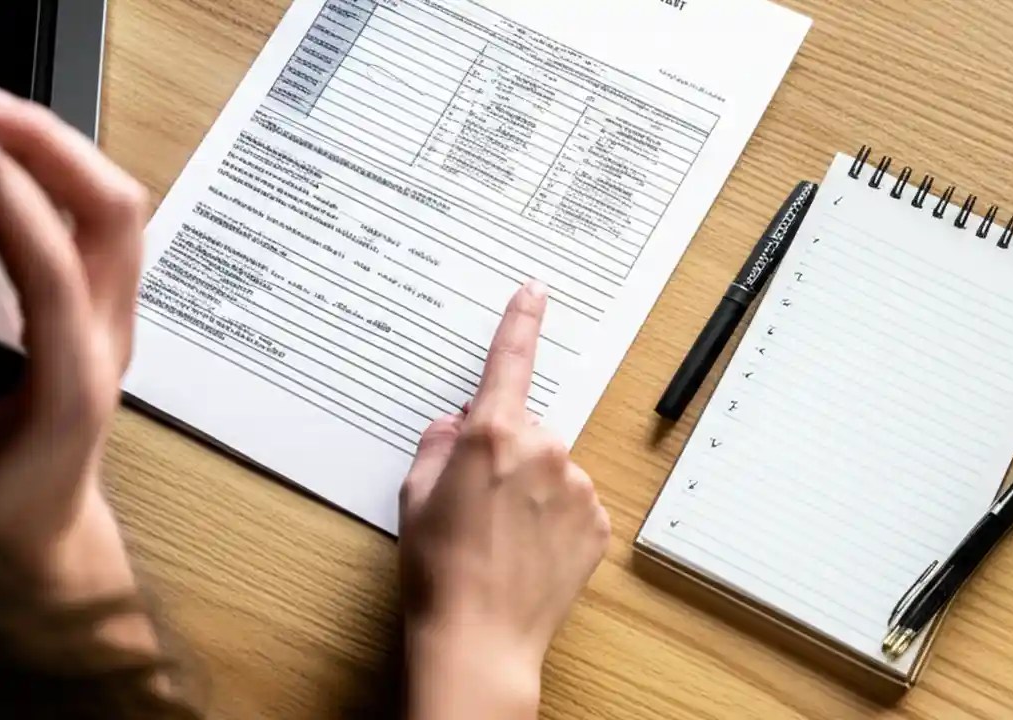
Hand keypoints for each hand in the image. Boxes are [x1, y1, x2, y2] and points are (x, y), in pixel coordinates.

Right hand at [0, 80, 149, 605]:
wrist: (42, 528)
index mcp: (70, 387)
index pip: (58, 278)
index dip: (20, 209)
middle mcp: (106, 341)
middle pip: (117, 217)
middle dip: (57, 147)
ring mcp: (112, 320)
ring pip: (115, 211)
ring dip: (60, 151)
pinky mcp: (99, 307)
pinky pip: (94, 222)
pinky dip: (55, 174)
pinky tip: (1, 157)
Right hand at [399, 281, 610, 718]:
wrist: (479, 640)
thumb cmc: (436, 570)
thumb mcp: (415, 498)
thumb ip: (436, 446)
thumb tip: (454, 425)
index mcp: (492, 434)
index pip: (510, 361)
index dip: (522, 321)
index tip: (535, 290)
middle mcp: (544, 449)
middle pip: (527, 431)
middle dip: (506, 454)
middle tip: (476, 504)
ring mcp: (577, 487)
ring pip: (553, 470)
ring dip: (533, 490)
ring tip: (501, 539)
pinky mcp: (598, 523)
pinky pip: (574, 505)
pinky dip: (554, 521)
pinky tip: (528, 553)